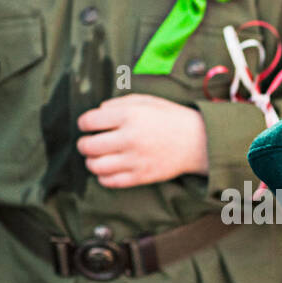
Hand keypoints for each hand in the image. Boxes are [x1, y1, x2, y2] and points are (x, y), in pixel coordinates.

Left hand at [77, 94, 208, 187]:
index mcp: (129, 116)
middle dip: (83, 144)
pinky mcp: (141, 176)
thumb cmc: (170, 118)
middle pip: (88, 146)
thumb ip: (119, 103)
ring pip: (96, 166)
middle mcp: (130, 138)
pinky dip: (103, 177)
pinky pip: (110, 182)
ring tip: (96, 157)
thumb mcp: (146, 101)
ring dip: (91, 162)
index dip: (84, 123)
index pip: (89, 121)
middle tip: (87, 143)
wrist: (197, 141)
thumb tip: (97, 112)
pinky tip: (107, 169)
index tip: (87, 125)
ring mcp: (135, 160)